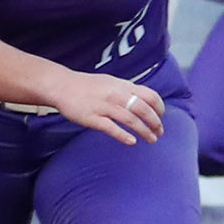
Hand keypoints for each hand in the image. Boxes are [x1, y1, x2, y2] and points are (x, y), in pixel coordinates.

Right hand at [50, 72, 164, 144]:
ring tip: (152, 139)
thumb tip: (145, 100)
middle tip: (160, 132)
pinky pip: (111, 128)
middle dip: (155, 122)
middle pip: (143, 109)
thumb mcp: (111, 82)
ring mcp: (104, 106)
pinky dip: (123, 135)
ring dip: (144, 131)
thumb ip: (127, 90)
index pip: (149, 95)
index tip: (161, 116)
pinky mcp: (92, 118)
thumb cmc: (87, 86)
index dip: (159, 107)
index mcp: (122, 85)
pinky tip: (132, 142)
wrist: (62, 85)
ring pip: (130, 120)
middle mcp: (116, 95)